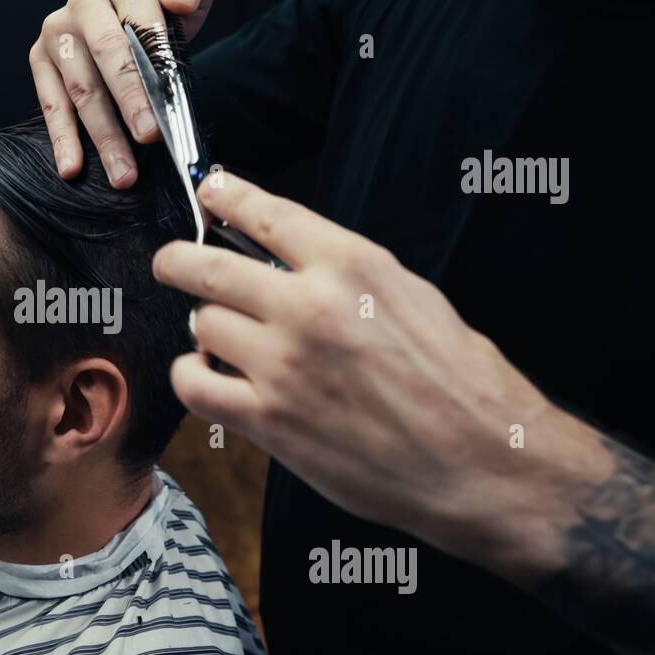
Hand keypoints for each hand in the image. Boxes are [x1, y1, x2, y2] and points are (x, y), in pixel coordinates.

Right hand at [29, 0, 216, 187]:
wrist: (124, 11)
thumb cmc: (161, 11)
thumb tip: (176, 0)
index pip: (140, 26)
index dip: (154, 67)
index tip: (167, 106)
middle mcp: (83, 5)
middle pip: (108, 58)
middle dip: (130, 103)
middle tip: (149, 138)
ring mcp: (57, 34)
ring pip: (82, 91)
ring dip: (103, 136)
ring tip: (124, 174)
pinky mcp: (40, 60)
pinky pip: (52, 105)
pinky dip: (63, 140)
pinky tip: (72, 168)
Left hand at [151, 173, 594, 567]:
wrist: (484, 463)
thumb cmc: (462, 383)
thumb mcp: (413, 297)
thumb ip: (346, 274)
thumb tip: (288, 259)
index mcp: (353, 266)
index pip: (265, 213)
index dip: (226, 196)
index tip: (210, 192)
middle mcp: (310, 307)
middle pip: (206, 266)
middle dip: (177, 260)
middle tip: (171, 264)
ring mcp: (284, 365)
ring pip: (201, 324)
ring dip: (205, 330)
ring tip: (223, 341)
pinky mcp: (269, 420)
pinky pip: (193, 385)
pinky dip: (192, 377)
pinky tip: (208, 377)